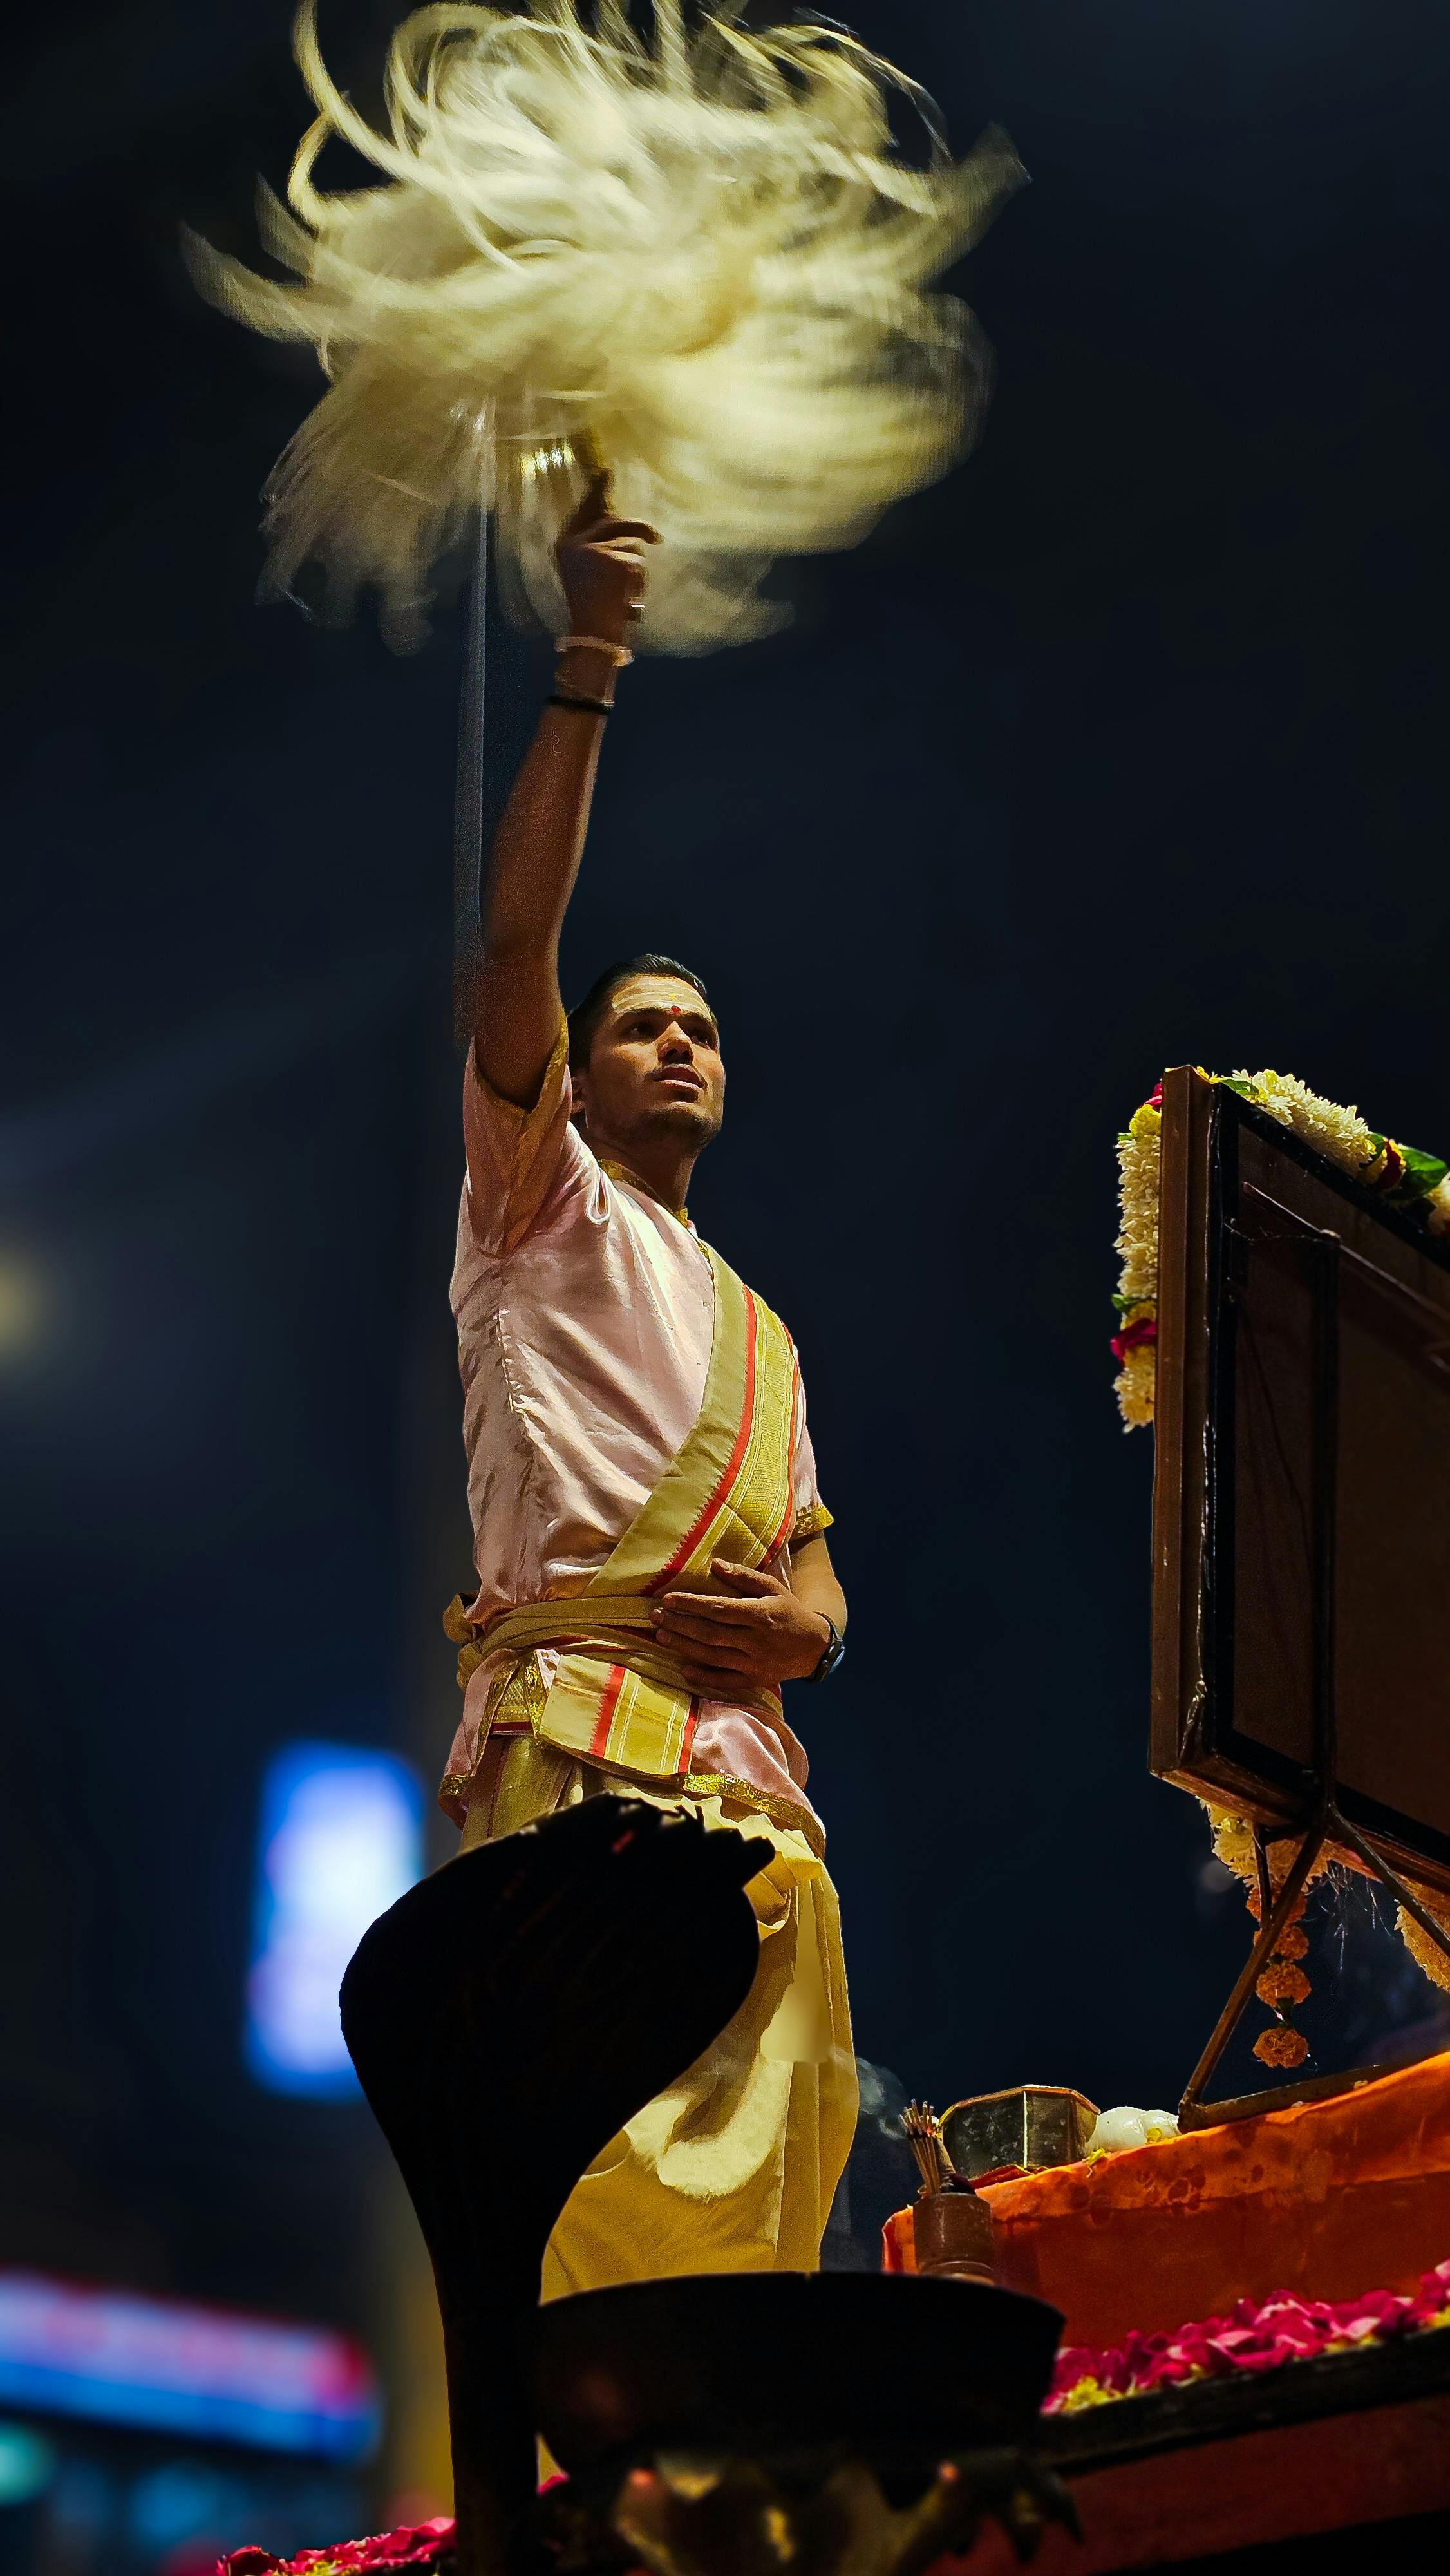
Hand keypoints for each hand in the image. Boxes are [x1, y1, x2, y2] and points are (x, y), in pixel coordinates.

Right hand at [556, 470, 659, 648]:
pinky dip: (639, 579)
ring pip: (630, 540)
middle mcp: (575, 543)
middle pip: (613, 520)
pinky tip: (628, 596)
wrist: (594, 636)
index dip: (597, 490)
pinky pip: (637, 560)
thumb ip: (598, 545)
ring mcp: (593, 550)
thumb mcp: (589, 572)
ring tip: (629, 590)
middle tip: (657, 538)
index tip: (607, 471)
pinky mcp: (612, 560)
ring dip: (637, 563)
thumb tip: (620, 521)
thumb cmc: (594, 608)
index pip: (585, 509)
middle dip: (638, 528)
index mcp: (565, 545)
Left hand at [651, 1560, 831, 1698]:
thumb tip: (715, 1565)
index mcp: (761, 1614)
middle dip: (680, 1625)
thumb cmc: (789, 1611)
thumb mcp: (773, 1587)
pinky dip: (703, 1676)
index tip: (668, 1599)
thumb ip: (745, 1577)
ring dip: (684, 1646)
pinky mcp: (753, 1680)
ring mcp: (754, 1663)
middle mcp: (756, 1641)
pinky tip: (684, 1669)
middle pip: (710, 1633)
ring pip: (713, 1656)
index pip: (720, 1609)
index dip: (692, 1604)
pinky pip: (724, 1681)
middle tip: (655, 1617)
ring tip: (661, 1636)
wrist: (814, 1647)